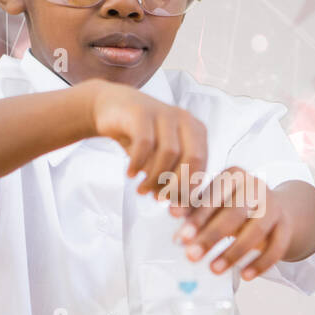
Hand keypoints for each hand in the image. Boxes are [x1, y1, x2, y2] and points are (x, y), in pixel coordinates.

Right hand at [87, 81, 206, 196]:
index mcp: (196, 131)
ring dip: (155, 177)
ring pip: (169, 152)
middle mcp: (185, 119)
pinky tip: (130, 174)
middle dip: (177, 184)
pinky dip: (138, 163)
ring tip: (141, 190)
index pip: (202, 165)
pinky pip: (145, 143)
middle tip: (160, 200)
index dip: (189, 189)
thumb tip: (178, 207)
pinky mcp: (142, 112)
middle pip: (192, 158)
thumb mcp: (160, 158)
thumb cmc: (141, 137)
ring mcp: (164, 113)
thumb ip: (172, 178)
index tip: (172, 206)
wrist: (112, 108)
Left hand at [173, 166, 291, 280]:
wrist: (273, 208)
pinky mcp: (286, 226)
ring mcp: (274, 206)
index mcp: (234, 175)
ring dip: (233, 252)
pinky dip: (261, 263)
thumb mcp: (214, 202)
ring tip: (214, 269)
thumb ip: (194, 207)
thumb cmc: (233, 206)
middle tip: (191, 256)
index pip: (214, 196)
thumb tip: (172, 213)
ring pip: (256, 231)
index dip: (197, 217)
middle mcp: (256, 186)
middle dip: (211, 236)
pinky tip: (245, 275)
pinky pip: (276, 247)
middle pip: (234, 213)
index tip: (181, 237)